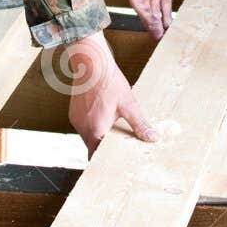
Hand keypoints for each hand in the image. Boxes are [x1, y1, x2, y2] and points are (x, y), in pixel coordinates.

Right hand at [63, 33, 157, 152]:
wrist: (91, 63)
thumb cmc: (109, 82)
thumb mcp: (129, 105)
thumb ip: (139, 125)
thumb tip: (152, 138)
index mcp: (96, 130)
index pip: (97, 156)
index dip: (105, 161)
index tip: (114, 163)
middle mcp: (82, 128)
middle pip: (92, 146)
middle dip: (104, 148)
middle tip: (119, 146)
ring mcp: (76, 120)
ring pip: (88, 135)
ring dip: (99, 135)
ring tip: (113, 129)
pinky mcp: (74, 112)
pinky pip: (83, 125)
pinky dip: (93, 125)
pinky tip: (103, 115)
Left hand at [116, 0, 189, 38]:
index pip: (166, 3)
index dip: (169, 14)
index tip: (173, 25)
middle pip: (157, 11)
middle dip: (161, 24)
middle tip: (166, 37)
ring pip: (149, 12)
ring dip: (153, 25)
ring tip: (159, 37)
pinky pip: (139, 8)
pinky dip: (145, 18)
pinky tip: (151, 27)